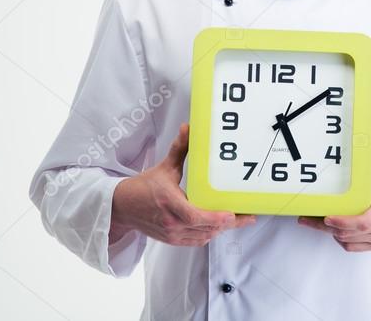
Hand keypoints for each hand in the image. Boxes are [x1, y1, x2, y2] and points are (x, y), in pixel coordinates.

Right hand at [109, 122, 255, 246]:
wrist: (122, 208)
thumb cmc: (143, 188)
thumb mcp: (164, 167)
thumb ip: (179, 149)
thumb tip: (188, 129)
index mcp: (169, 203)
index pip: (195, 216)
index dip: (215, 218)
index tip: (231, 214)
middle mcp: (171, 222)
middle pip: (206, 228)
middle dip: (229, 224)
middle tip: (248, 216)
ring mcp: (172, 234)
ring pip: (203, 236)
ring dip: (220, 230)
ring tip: (239, 220)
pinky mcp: (172, 239)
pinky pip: (196, 241)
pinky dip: (209, 234)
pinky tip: (219, 227)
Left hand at [297, 122, 370, 251]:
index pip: (361, 222)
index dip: (342, 222)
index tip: (326, 216)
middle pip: (348, 233)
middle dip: (325, 226)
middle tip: (307, 217)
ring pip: (348, 241)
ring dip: (332, 233)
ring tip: (315, 222)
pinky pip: (355, 247)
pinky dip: (343, 240)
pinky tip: (335, 230)